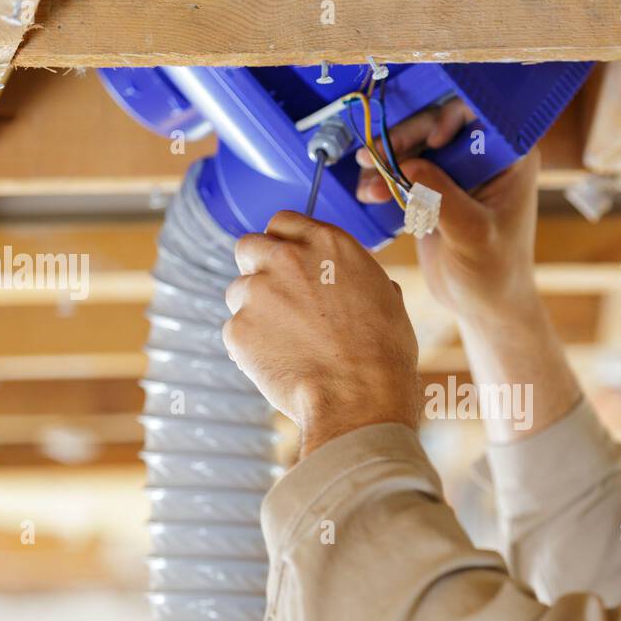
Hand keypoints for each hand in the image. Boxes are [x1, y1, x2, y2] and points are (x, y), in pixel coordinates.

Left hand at [223, 212, 420, 456]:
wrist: (360, 399)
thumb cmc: (383, 353)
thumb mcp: (385, 298)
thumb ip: (356, 276)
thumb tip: (354, 281)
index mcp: (327, 243)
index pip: (283, 221)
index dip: (284, 242)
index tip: (289, 262)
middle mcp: (286, 258)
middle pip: (249, 246)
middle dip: (258, 267)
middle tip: (277, 299)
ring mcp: (257, 292)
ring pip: (238, 291)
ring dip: (254, 310)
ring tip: (285, 341)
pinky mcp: (238, 329)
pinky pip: (235, 331)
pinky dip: (250, 346)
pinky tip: (279, 362)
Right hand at [355, 99, 540, 323]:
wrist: (482, 306)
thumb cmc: (493, 273)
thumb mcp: (472, 235)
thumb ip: (443, 198)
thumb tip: (407, 164)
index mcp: (510, 157)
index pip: (477, 115)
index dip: (448, 118)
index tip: (431, 142)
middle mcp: (485, 155)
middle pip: (436, 125)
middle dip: (403, 139)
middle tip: (374, 156)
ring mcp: (457, 171)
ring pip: (415, 146)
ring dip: (387, 160)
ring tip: (366, 182)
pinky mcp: (434, 189)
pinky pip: (404, 171)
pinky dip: (385, 179)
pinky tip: (369, 193)